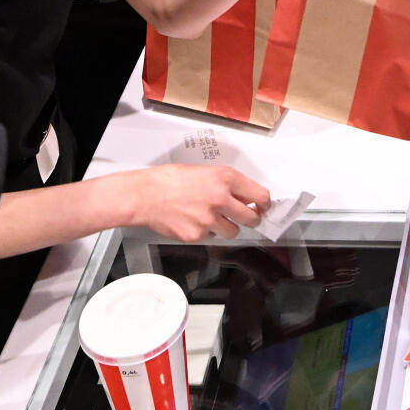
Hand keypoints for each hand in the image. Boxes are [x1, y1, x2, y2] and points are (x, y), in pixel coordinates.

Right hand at [124, 163, 270, 240]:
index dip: (264, 204)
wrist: (145, 195)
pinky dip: (205, 232)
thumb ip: (226, 183)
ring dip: (226, 227)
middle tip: (245, 217)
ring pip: (232, 231)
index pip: (260, 195)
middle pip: (252, 218)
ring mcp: (209, 220)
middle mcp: (221, 199)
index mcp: (225, 178)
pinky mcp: (198, 235)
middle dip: (250, 219)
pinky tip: (193, 221)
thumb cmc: (169, 180)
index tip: (263, 207)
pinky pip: (211, 237)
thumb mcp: (204, 171)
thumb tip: (242, 195)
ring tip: (210, 217)